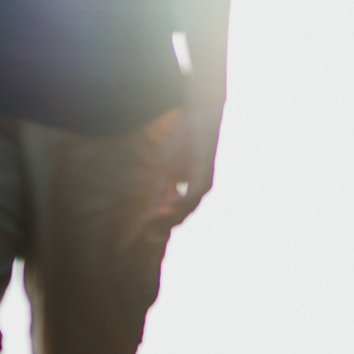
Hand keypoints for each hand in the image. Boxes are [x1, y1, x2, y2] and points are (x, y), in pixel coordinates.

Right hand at [145, 103, 222, 241]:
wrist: (199, 117)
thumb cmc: (183, 142)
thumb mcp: (166, 170)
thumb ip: (160, 191)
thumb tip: (150, 213)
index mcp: (188, 192)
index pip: (174, 216)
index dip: (161, 226)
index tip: (146, 235)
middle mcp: (198, 192)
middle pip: (181, 216)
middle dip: (163, 225)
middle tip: (148, 235)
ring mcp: (203, 184)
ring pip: (188, 208)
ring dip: (170, 217)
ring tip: (154, 222)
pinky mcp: (206, 173)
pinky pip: (194, 193)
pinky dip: (180, 201)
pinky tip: (167, 205)